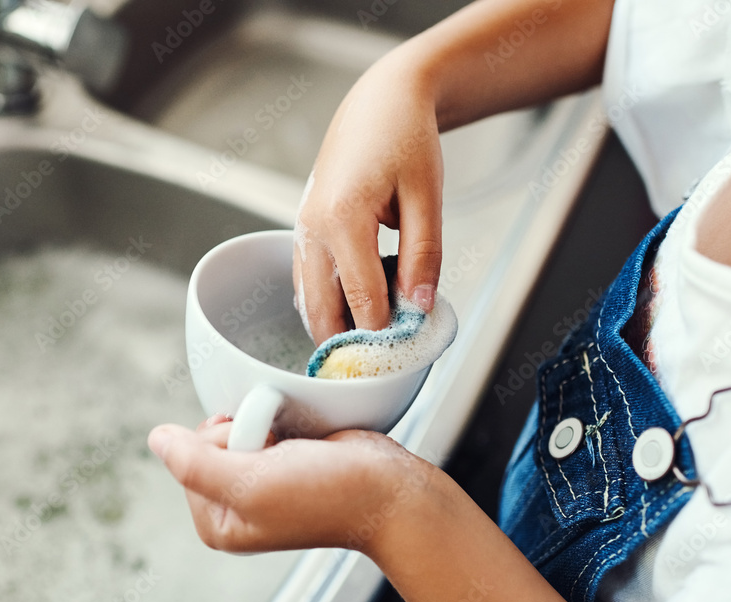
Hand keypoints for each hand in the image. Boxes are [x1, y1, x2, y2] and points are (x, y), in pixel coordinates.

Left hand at [147, 415, 434, 554]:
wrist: (388, 490)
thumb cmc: (327, 492)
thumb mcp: (250, 482)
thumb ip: (195, 464)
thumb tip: (156, 439)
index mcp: (218, 523)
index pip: (187, 459)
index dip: (221, 444)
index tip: (261, 458)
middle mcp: (234, 505)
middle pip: (209, 440)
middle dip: (243, 430)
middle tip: (281, 450)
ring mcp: (260, 481)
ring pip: (237, 425)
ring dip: (263, 421)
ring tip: (294, 444)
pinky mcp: (284, 459)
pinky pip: (263, 421)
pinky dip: (279, 418)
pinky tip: (302, 437)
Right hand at [294, 48, 443, 344]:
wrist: (379, 104)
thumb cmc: (405, 139)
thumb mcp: (427, 196)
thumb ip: (424, 255)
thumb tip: (419, 305)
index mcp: (343, 218)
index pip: (363, 299)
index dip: (386, 333)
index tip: (406, 354)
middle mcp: (313, 229)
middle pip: (322, 312)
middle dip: (350, 345)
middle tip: (381, 368)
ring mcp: (303, 231)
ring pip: (309, 303)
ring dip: (336, 328)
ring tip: (372, 345)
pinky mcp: (304, 232)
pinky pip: (309, 283)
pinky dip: (328, 305)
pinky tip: (356, 312)